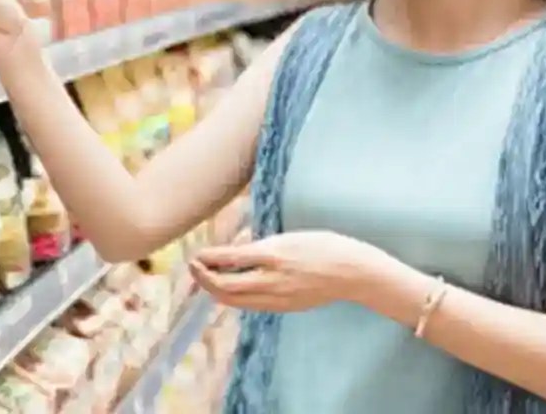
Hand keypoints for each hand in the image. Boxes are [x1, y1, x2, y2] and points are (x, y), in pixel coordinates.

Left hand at [189, 230, 386, 312]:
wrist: (352, 272)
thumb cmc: (322, 246)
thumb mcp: (288, 237)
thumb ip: (259, 245)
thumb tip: (232, 250)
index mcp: (274, 254)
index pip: (230, 259)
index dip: (207, 259)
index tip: (195, 255)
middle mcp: (273, 278)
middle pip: (226, 286)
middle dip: (204, 278)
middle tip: (193, 267)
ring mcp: (278, 296)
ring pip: (235, 300)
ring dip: (215, 290)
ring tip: (204, 278)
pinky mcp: (283, 307)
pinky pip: (250, 305)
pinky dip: (233, 297)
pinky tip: (227, 289)